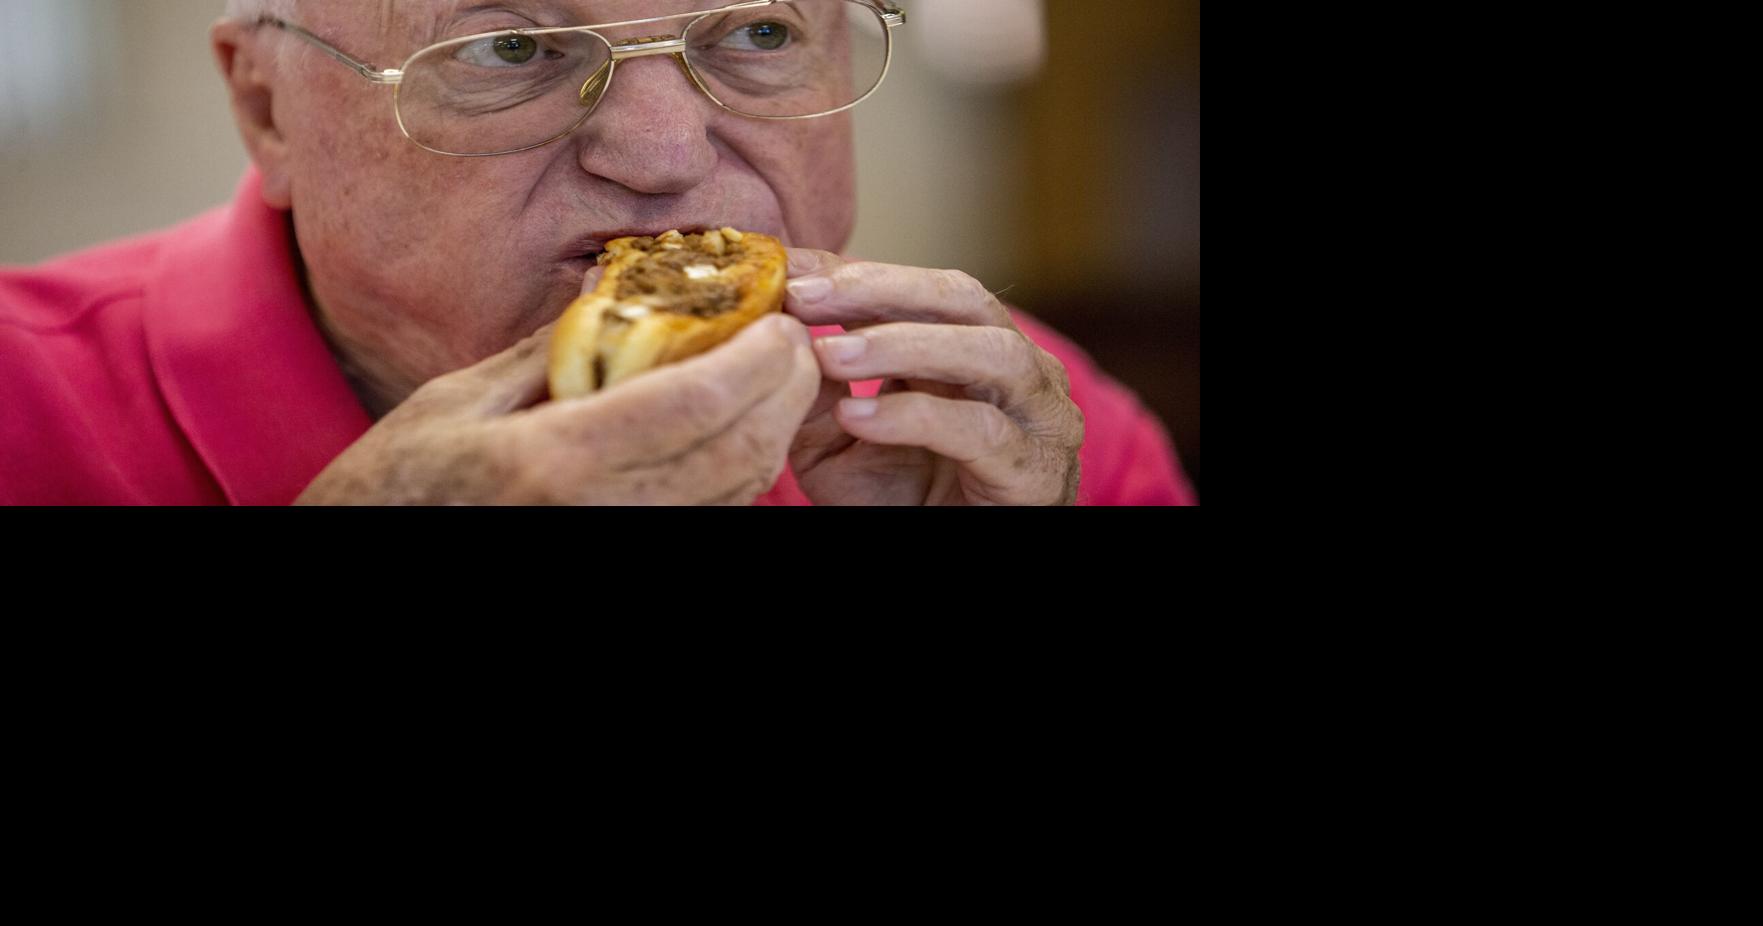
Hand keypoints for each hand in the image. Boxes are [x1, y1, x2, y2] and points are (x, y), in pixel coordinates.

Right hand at [296, 271, 822, 504]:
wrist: (372, 549)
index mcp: (555, 460)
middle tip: (795, 341)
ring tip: (778, 376)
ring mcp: (623, 543)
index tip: (779, 320)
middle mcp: (605, 515)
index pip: (697, 401)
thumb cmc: (397, 484)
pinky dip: (739, 471)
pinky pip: (711, 516)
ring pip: (739, 492)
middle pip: (740, 452)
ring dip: (774, 431)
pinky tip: (736, 430)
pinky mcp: (633, 555)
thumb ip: (551, 351)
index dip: (758, 358)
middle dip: (786, 391)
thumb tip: (622, 289)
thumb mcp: (458, 402)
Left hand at [783, 250, 1083, 505]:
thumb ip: (815, 387)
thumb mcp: (837, 441)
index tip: (788, 268)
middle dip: (881, 289)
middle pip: (964, 298)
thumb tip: (780, 323)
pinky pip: (981, 431)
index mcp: (976, 351)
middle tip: (805, 296)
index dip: (855, 273)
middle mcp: (1020, 372)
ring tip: (832, 354)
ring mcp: (1040, 419)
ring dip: (903, 344)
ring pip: (989, 352)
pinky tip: (858, 418)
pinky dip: (916, 417)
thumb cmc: (899, 503)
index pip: (923, 289)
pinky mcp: (1036, 473)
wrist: (941, 563)